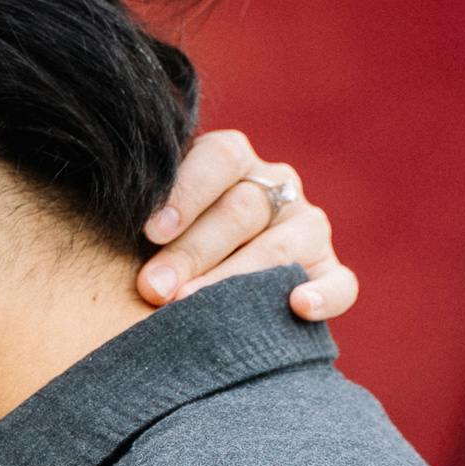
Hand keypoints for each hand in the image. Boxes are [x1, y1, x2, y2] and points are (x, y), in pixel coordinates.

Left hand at [137, 129, 354, 320]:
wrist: (204, 282)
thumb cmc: (161, 248)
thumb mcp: (152, 223)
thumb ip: (147, 223)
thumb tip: (124, 255)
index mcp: (231, 160)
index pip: (219, 158)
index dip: (186, 192)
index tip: (150, 231)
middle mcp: (275, 186)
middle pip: (240, 211)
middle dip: (193, 252)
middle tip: (154, 288)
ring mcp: (306, 227)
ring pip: (280, 247)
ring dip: (235, 279)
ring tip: (193, 307)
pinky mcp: (328, 269)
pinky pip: (339, 283)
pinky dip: (324, 295)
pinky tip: (298, 306)